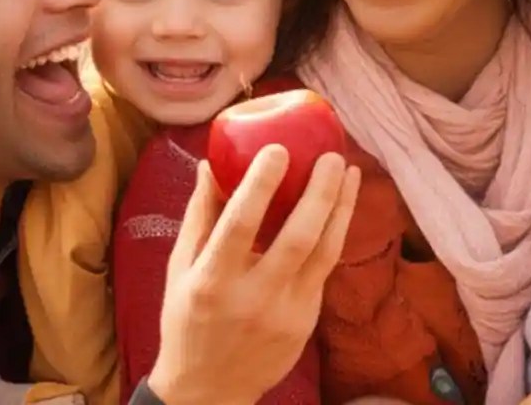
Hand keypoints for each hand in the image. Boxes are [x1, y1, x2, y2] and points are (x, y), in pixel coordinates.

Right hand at [147, 144, 360, 404]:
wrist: (209, 391)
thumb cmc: (188, 323)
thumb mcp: (180, 271)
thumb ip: (199, 217)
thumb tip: (210, 164)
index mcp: (213, 282)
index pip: (239, 225)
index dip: (261, 184)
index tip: (278, 149)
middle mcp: (253, 298)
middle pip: (298, 237)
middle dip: (320, 192)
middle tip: (331, 156)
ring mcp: (286, 314)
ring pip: (325, 253)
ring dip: (342, 209)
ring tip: (350, 173)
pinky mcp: (307, 323)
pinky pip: (325, 270)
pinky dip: (334, 234)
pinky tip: (339, 208)